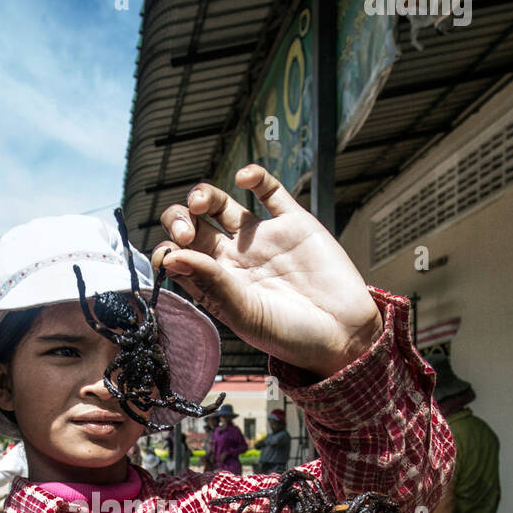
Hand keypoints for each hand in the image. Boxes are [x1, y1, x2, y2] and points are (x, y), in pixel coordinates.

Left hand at [153, 164, 382, 378]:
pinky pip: (268, 191)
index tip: (173, 253)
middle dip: (179, 220)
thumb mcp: (246, 314)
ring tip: (199, 201)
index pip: (178, 257)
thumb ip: (212, 282)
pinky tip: (244, 178)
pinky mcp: (292, 222)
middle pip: (192, 225)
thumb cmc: (292, 336)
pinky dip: (254, 177)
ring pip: (220, 204)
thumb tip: (172, 256)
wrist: (344, 333)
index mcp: (217, 285)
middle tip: (187, 231)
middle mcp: (234, 259)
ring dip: (202, 195)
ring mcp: (261, 238)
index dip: (168, 249)